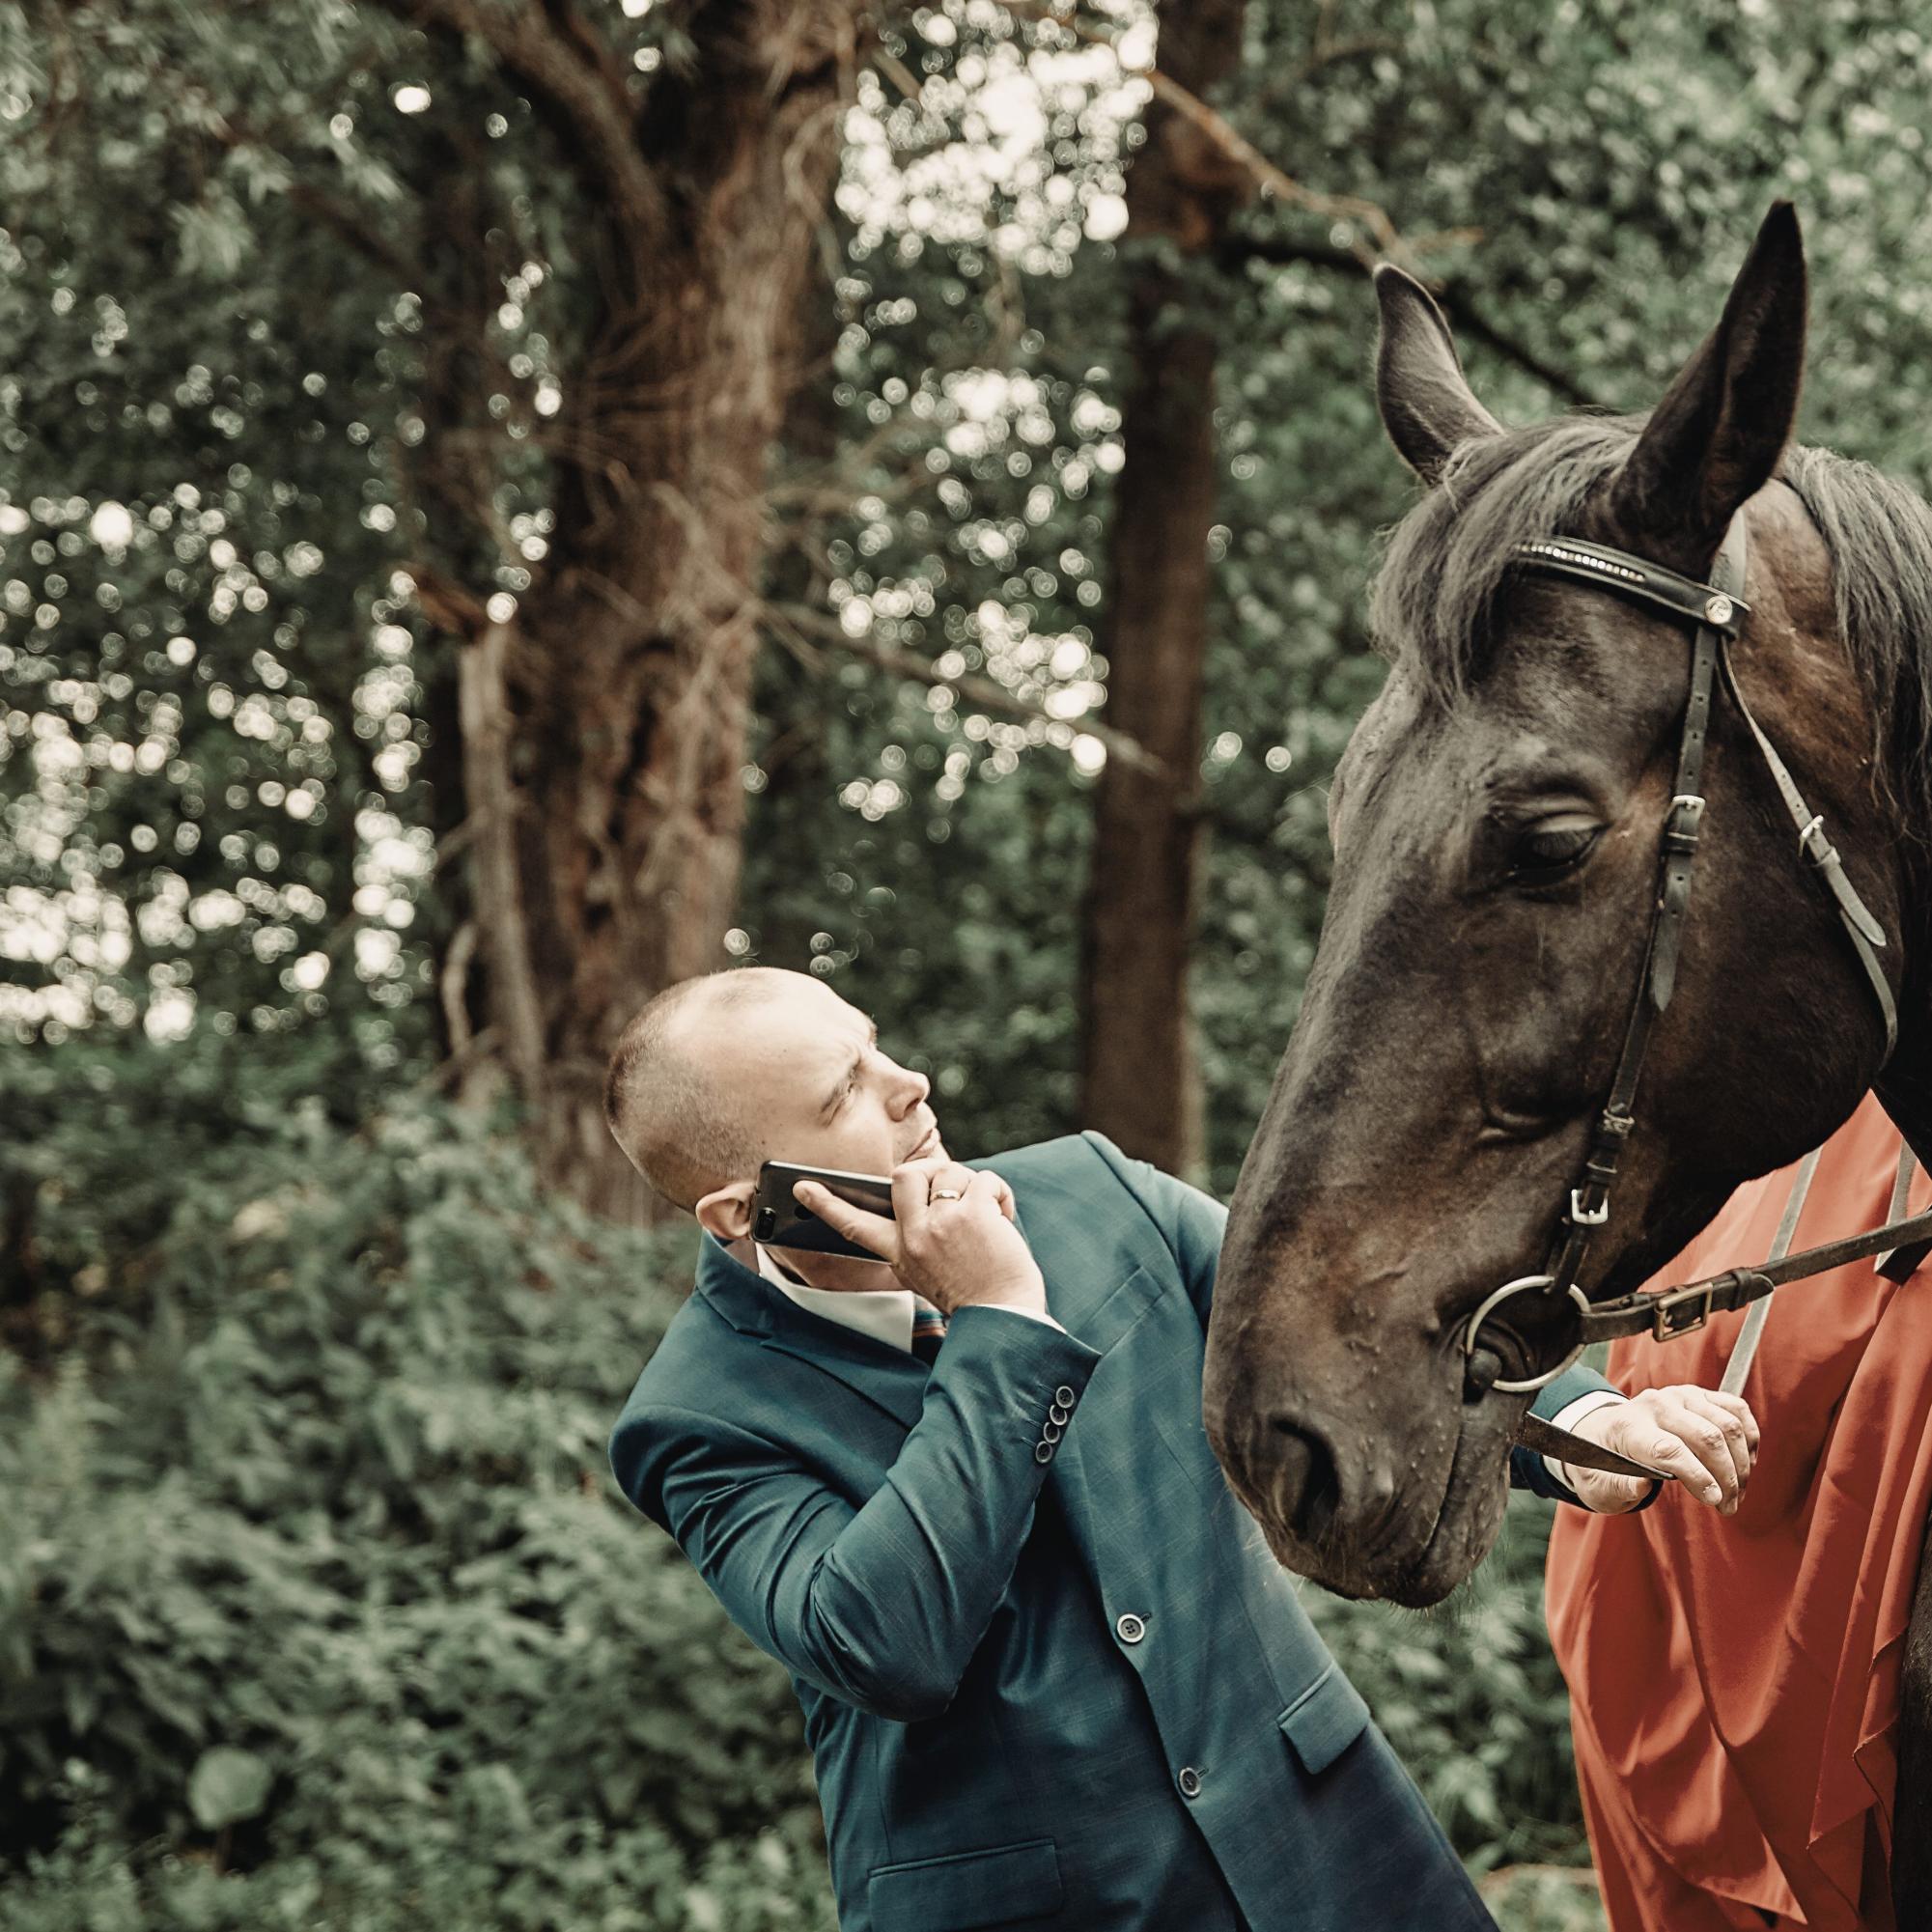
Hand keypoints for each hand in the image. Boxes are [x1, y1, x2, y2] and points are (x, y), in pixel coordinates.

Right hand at [793, 1159, 1046, 1318]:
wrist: (1005, 1318)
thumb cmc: (976, 1295)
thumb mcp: (927, 1274)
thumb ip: (916, 1239)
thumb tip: (926, 1195)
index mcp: (899, 1254)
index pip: (854, 1225)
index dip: (826, 1205)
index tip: (802, 1186)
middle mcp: (913, 1237)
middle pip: (904, 1176)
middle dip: (931, 1171)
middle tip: (952, 1189)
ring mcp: (939, 1224)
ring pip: (947, 1172)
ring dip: (973, 1187)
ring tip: (987, 1217)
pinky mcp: (971, 1214)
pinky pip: (983, 1180)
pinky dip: (1000, 1194)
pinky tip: (1003, 1217)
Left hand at [1563, 1386, 1759, 1515]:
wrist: (1602, 1434)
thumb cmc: (1602, 1465)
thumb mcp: (1598, 1486)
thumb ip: (1618, 1487)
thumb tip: (1642, 1486)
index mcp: (1627, 1426)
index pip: (1669, 1449)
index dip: (1698, 1477)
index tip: (1715, 1502)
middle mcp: (1655, 1404)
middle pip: (1706, 1438)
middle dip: (1726, 1478)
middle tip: (1729, 1507)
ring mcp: (1679, 1396)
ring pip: (1727, 1425)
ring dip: (1741, 1464)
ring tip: (1737, 1492)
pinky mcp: (1698, 1394)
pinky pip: (1736, 1409)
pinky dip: (1749, 1437)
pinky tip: (1745, 1462)